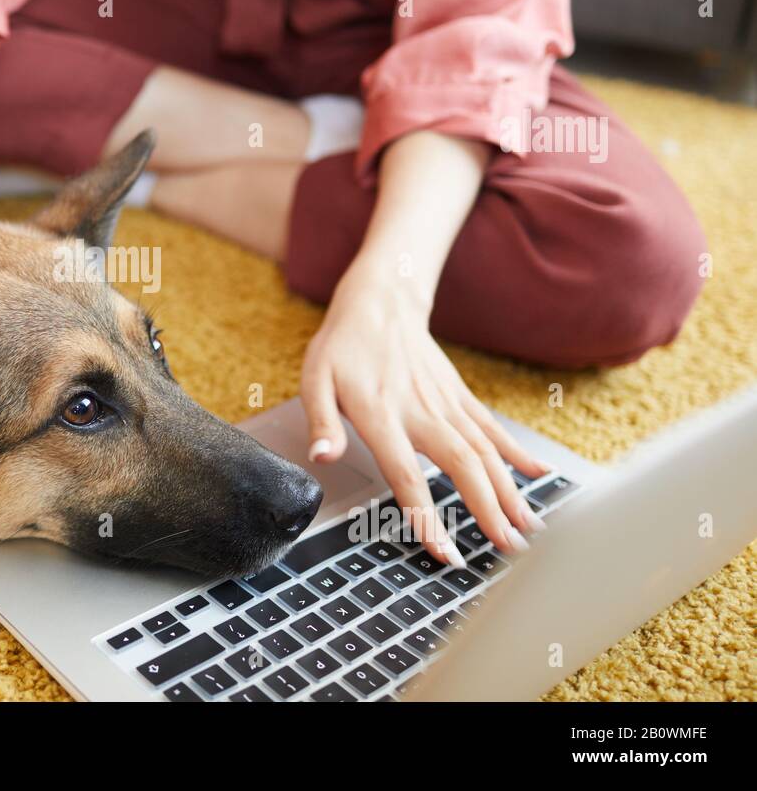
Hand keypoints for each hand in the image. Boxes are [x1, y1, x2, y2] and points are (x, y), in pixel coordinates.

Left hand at [300, 257, 548, 564]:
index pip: (407, 476)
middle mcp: (421, 412)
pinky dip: (517, 452)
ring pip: (485, 452)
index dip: (427, 516)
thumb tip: (321, 458)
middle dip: (488, 510)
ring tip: (529, 528)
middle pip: (463, 467)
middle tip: (511, 550)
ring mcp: (446, 403)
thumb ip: (321, 422)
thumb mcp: (315, 381)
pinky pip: (492, 428)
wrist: (379, 302)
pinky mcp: (459, 395)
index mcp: (382, 415)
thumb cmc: (341, 348)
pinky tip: (540, 475)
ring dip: (510, 491)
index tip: (446, 552)